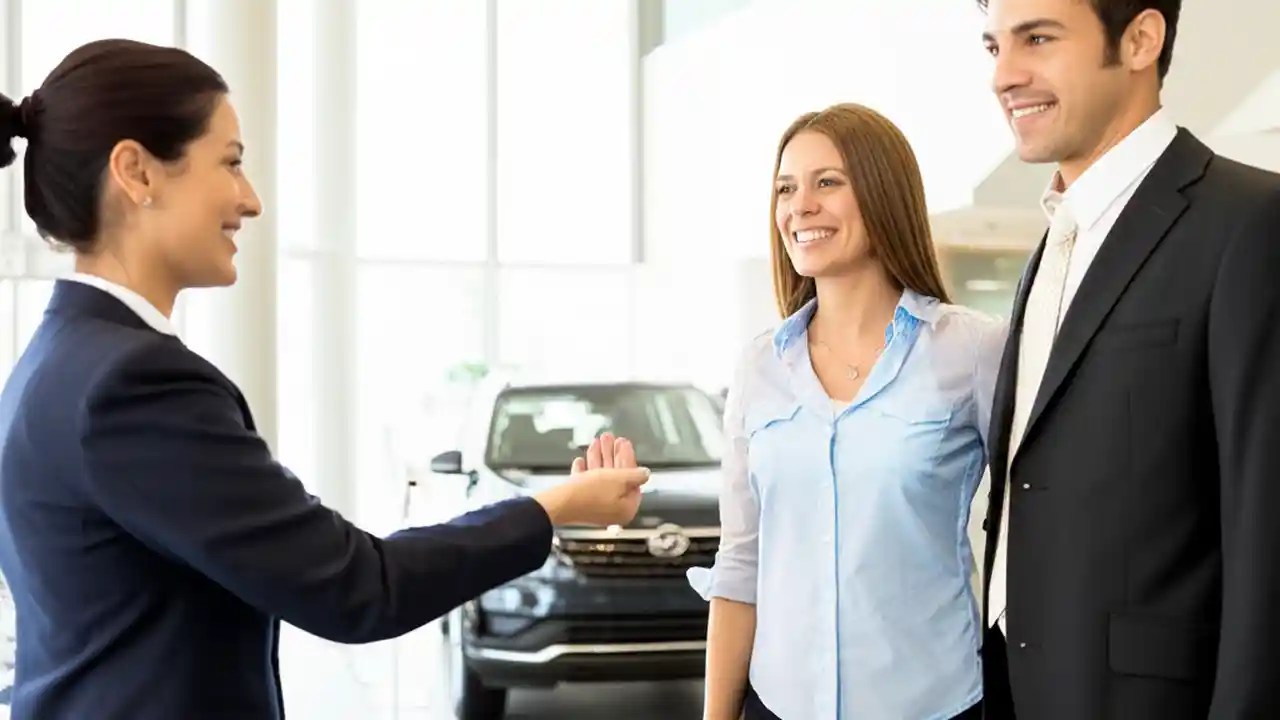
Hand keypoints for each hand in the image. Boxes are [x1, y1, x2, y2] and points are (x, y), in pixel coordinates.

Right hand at [534, 433, 648, 525]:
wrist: (559, 503)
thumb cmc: (590, 492)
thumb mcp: (619, 479)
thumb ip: (635, 475)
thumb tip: (646, 473)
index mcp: (626, 508)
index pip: (633, 480)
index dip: (628, 459)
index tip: (624, 443)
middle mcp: (612, 510)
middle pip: (616, 478)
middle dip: (612, 455)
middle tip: (609, 438)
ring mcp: (595, 507)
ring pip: (600, 478)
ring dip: (599, 458)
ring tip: (596, 441)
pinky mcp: (581, 504)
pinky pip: (586, 484)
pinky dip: (586, 471)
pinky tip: (582, 461)